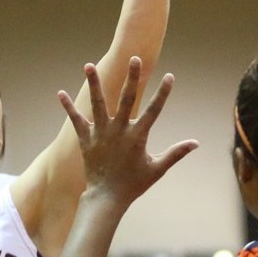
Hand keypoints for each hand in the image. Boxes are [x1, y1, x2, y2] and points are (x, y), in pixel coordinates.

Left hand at [57, 57, 197, 204]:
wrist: (107, 198)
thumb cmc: (133, 184)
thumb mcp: (157, 169)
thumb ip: (176, 153)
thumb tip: (196, 143)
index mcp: (138, 136)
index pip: (154, 110)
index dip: (163, 93)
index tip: (170, 76)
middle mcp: (119, 131)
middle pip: (126, 99)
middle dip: (131, 77)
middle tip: (133, 58)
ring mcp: (101, 134)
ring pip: (97, 104)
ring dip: (93, 84)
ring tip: (88, 65)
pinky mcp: (86, 139)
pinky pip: (76, 120)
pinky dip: (69, 107)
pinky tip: (61, 93)